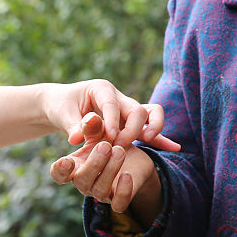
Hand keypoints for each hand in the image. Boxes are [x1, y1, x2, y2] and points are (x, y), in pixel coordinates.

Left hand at [43, 80, 181, 150]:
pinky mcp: (129, 123)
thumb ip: (70, 125)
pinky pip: (148, 129)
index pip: (111, 103)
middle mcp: (118, 97)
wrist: (63, 105)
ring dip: (152, 127)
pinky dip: (160, 138)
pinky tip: (175, 148)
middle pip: (135, 108)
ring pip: (149, 113)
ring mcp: (126, 109)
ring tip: (150, 139)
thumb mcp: (61, 113)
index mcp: (101, 89)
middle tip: (119, 146)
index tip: (110, 138)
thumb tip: (76, 139)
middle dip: (132, 127)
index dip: (112, 120)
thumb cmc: (61, 106)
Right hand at [51, 113, 163, 223]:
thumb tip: (92, 118)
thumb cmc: (108, 142)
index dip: (60, 170)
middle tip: (105, 145)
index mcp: (74, 167)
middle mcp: (84, 182)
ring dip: (110, 170)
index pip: (59, 174)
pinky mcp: (118, 199)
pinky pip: (119, 204)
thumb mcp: (100, 133)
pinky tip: (128, 175)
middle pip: (82, 180)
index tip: (67, 161)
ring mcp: (100, 192)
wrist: (133, 158)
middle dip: (94, 163)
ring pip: (100, 189)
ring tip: (120, 151)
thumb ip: (93, 127)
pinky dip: (123, 191)